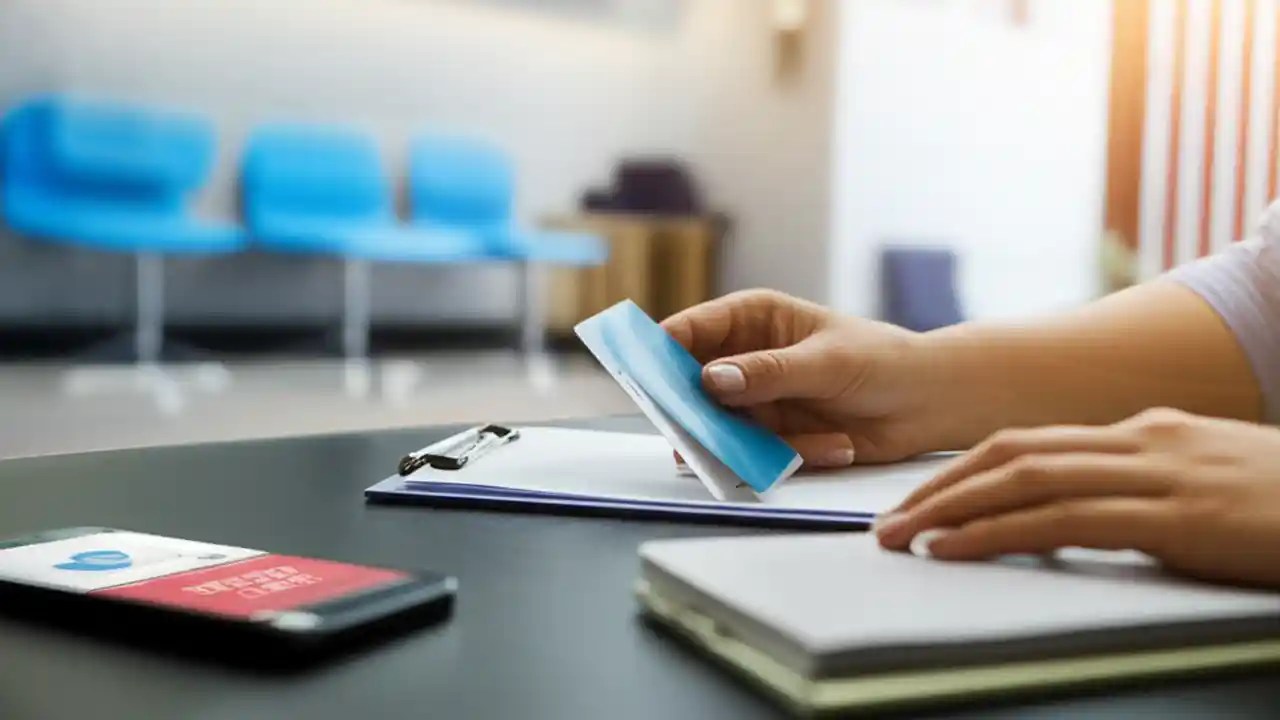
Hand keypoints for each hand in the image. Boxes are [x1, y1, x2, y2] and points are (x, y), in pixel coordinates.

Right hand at [661, 289, 930, 465]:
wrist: (928, 404)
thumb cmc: (882, 362)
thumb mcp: (826, 362)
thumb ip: (768, 372)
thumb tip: (711, 380)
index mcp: (753, 318)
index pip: (691, 330)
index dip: (659, 350)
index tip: (638, 374)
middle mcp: (745, 358)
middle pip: (692, 386)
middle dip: (695, 412)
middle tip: (689, 435)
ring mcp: (757, 401)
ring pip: (720, 428)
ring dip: (751, 443)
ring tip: (794, 445)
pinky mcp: (773, 437)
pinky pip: (757, 454)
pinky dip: (794, 456)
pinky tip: (838, 445)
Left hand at [874, 408, 1279, 587]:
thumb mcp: (1206, 481)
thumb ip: (1144, 486)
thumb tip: (1084, 509)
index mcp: (1144, 432)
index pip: (1031, 442)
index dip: (966, 469)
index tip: (922, 496)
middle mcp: (1141, 441)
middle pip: (1011, 452)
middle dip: (940, 485)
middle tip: (887, 519)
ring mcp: (1158, 473)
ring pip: (1023, 480)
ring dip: (950, 509)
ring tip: (900, 537)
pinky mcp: (1175, 517)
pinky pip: (1061, 521)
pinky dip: (996, 534)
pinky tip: (955, 550)